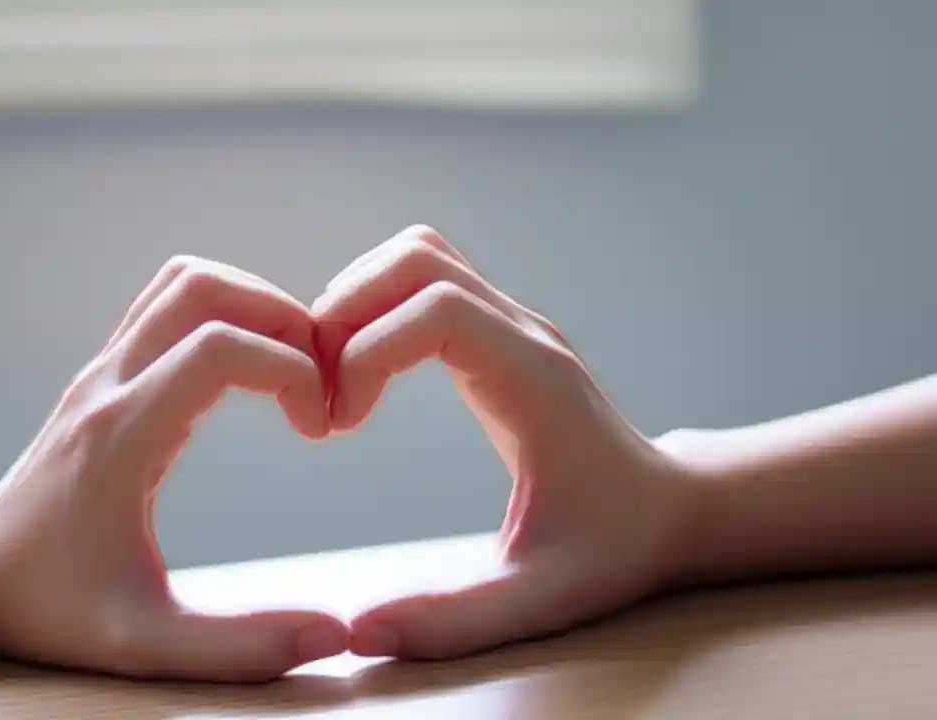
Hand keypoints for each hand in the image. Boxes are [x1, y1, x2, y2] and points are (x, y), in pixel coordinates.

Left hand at [0, 257, 346, 681]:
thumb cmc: (51, 609)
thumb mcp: (144, 644)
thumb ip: (241, 648)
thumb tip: (334, 636)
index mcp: (120, 436)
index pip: (217, 349)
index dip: (289, 369)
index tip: (320, 423)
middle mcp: (107, 386)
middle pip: (202, 287)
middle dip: (280, 318)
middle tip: (319, 380)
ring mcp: (100, 372)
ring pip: (182, 282)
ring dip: (251, 304)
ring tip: (291, 367)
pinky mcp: (104, 375)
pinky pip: (167, 305)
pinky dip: (222, 313)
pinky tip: (248, 373)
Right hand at [313, 226, 697, 659]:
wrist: (669, 511)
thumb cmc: (613, 550)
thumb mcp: (542, 598)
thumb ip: (456, 621)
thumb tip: (359, 636)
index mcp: (533, 378)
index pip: (437, 311)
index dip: (369, 352)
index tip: (340, 424)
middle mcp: (522, 332)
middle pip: (418, 259)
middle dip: (346, 312)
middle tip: (319, 392)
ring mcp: (510, 323)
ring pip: (418, 256)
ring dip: (356, 300)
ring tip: (332, 380)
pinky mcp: (494, 332)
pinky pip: (423, 282)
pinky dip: (375, 308)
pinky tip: (361, 377)